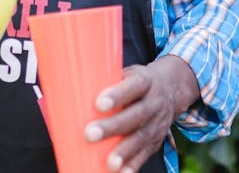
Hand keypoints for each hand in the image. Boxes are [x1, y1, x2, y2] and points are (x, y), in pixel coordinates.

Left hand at [84, 55, 199, 172]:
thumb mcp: (127, 74)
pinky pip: (145, 154)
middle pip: (136, 115)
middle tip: (90, 134)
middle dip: (113, 126)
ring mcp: (157, 123)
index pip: (134, 86)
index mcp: (145, 81)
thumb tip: (66, 92)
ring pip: (141, 138)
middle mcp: (154, 102)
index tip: (99, 104)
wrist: (172, 88)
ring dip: (125, 152)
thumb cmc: (136, 82)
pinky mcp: (156, 141)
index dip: (118, 95)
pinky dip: (133, 165)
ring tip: (110, 163)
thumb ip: (104, 82)